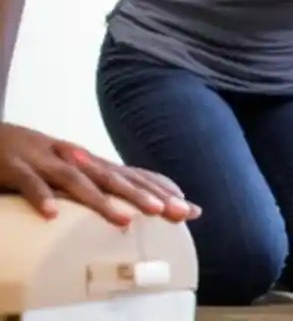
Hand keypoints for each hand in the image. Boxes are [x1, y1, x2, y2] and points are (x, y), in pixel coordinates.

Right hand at [0, 122, 199, 226]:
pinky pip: (30, 184)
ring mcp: (45, 161)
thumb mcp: (72, 169)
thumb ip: (99, 184)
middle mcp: (75, 159)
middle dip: (144, 196)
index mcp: (91, 162)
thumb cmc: (35, 159)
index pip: (133, 176)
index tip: (189, 209)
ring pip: (77, 180)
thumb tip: (132, 206)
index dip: (161, 191)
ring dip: (101, 200)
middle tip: (170, 213)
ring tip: (126, 219)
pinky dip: (41, 198)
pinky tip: (54, 215)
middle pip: (114, 178)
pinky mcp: (15, 168)